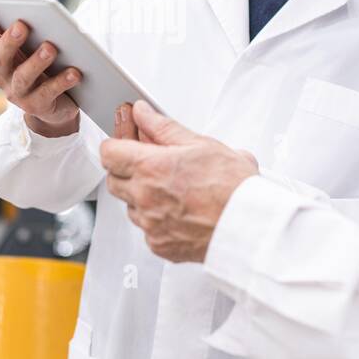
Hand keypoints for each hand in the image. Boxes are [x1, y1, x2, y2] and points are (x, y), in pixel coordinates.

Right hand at [0, 0, 81, 136]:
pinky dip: (61, 82)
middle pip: (0, 57)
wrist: (54, 106)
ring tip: (50, 48)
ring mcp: (17, 93)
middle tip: (21, 25)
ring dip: (36, 61)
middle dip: (9, 41)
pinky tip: (74, 72)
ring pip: (23, 77)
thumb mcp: (30, 47)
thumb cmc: (42, 67)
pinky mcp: (37, 106)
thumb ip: (27, 30)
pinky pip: (48, 93)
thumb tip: (40, 9)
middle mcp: (2, 74)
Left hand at [100, 100, 257, 262]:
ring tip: (174, 190)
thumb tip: (143, 113)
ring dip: (142, 196)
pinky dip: (157, 220)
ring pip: (130, 206)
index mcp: (150, 168)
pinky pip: (147, 229)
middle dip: (126, 170)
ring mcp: (150, 224)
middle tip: (151, 164)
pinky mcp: (159, 245)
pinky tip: (180, 211)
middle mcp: (144, 198)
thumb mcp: (200, 144)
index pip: (108, 153)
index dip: (116, 145)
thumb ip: (163, 127)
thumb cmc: (233, 188)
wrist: (250, 227)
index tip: (126, 143)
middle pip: (114, 180)